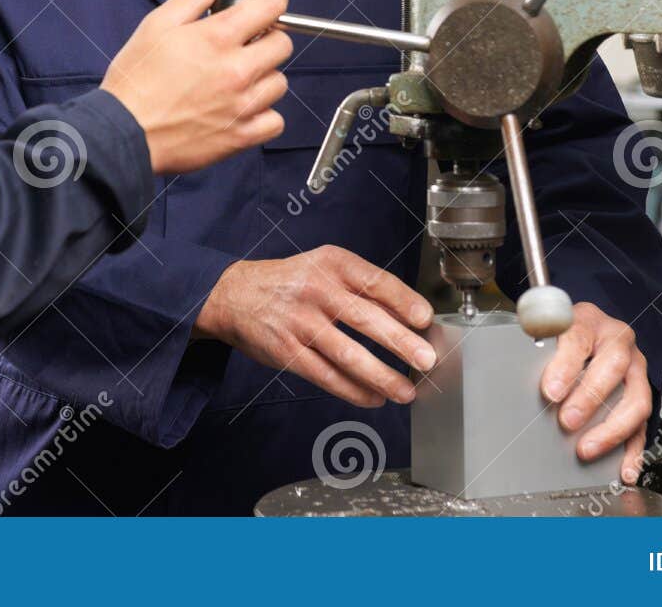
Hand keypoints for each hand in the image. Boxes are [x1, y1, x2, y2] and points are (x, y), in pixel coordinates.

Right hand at [101, 0, 291, 174]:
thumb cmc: (135, 80)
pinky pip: (276, 121)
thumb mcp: (156, 24)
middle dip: (267, 37)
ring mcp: (242, 106)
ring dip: (264, 76)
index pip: (272, 6)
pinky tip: (242, 107)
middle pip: (282, 44)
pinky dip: (264, 113)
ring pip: (279, 82)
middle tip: (245, 43)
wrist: (123, 132)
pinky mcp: (241, 136)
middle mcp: (237, 70)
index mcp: (217, 37)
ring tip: (237, 78)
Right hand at [194, 245, 436, 406]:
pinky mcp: (287, 352)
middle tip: (426, 360)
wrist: (235, 294)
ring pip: (347, 354)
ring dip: (381, 376)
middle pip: (364, 319)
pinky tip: (374, 397)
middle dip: (400, 342)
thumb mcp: (325, 268)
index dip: (403, 300)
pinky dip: (353, 390)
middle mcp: (316, 290)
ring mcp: (300, 322)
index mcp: (332, 264)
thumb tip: (410, 318)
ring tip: (405, 390)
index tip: (425, 319)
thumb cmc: (292, 282)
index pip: (375, 281)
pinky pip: (326, 375)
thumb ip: (362, 289)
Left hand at [539, 300, 651, 483]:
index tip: (550, 390)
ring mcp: (635, 370)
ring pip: (636, 399)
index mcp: (590, 322)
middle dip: (589, 398)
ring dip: (611, 429)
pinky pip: (643, 425)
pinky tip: (624, 468)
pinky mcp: (641, 396)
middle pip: (613, 367)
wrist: (590, 330)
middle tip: (567, 421)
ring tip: (587, 448)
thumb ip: (537, 339)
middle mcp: (618, 343)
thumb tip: (516, 356)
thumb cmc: (567, 333)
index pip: (579, 339)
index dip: (565, 366)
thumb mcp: (549, 327)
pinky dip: (634, 449)